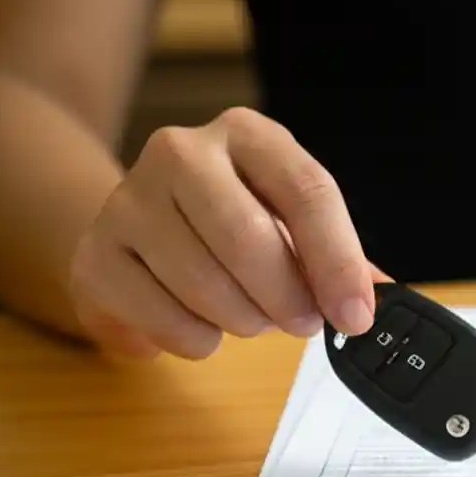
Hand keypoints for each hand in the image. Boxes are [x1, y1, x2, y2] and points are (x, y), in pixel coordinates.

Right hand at [68, 107, 378, 359]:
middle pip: (250, 239)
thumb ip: (338, 257)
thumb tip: (379, 297)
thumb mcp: (292, 221)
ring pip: (205, 286)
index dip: (338, 262)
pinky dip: (197, 340)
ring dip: (244, 321)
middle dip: (288, 299)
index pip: (307, 192)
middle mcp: (182, 152)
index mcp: (248, 136)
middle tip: (303, 322)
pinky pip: (163, 320)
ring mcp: (128, 199)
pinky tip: (202, 324)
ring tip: (250, 315)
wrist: (141, 219)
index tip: (356, 316)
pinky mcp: (95, 253)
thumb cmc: (235, 219)